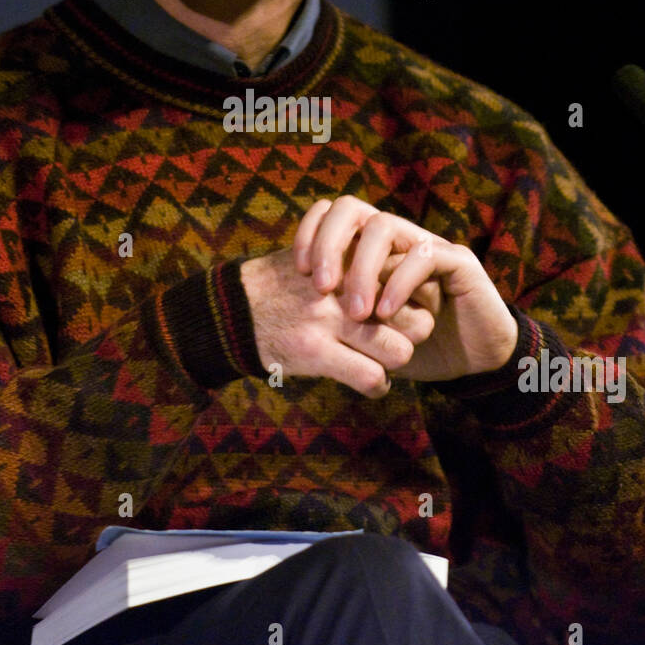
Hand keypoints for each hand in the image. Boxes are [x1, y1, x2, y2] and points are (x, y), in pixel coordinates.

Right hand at [239, 247, 433, 398]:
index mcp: (347, 260)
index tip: (407, 310)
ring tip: (383, 362)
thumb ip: (352, 262)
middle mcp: (343, 286)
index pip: (408, 278)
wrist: (229, 311)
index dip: (415, 299)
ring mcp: (330, 320)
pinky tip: (369, 382)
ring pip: (399, 351)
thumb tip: (396, 270)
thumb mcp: (316, 258)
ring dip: (395, 363)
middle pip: (414, 317)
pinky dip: (377, 386)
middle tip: (401, 339)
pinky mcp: (316, 351)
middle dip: (414, 334)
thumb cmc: (277, 285)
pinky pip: (370, 377)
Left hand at [293, 197, 518, 383]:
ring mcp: (426, 244)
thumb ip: (333, 317)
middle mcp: (396, 237)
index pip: (331, 213)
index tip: (296, 271)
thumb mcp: (361, 333)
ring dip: (363, 268)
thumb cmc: (410, 346)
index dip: (310, 232)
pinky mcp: (457, 261)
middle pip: (352, 208)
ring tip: (355, 312)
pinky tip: (385, 313)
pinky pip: (424, 255)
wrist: (469, 362)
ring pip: (384, 227)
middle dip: (329, 243)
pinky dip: (399, 283)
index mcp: (369, 246)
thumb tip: (286, 315)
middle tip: (319, 287)